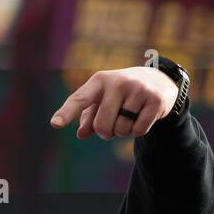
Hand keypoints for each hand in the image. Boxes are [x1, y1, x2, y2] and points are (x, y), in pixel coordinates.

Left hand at [50, 66, 178, 139]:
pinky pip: (138, 130)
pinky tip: (142, 116)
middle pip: (102, 126)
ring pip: (121, 130)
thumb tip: (81, 133)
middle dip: (106, 132)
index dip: (67, 113)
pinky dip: (138, 130)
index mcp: (99, 81)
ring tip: (130, 115)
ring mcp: (138, 89)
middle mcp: (118, 82)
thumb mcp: (102, 100)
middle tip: (113, 122)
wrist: (158, 80)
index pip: (80, 99)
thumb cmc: (121, 93)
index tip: (55, 124)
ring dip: (123, 131)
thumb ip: (89, 117)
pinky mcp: (155, 100)